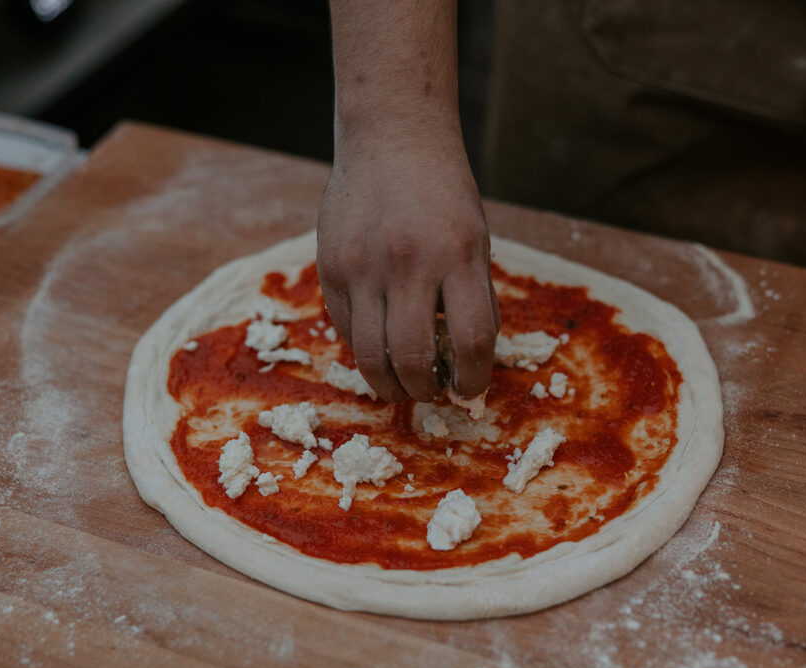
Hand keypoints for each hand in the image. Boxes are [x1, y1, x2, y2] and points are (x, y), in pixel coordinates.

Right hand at [317, 137, 498, 402]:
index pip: (472, 340)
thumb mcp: (474, 239)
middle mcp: (409, 262)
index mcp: (459, 255)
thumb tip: (466, 361)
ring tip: (399, 385)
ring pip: (370, 354)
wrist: (391, 138)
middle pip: (414, 357)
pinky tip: (377, 343)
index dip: (473, 379)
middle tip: (430, 391)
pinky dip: (364, 348)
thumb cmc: (442, 193)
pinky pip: (346, 329)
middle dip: (424, 390)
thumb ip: (470, 296)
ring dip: (388, 383)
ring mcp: (364, 265)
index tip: (469, 388)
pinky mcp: (331, 266)